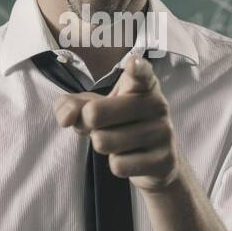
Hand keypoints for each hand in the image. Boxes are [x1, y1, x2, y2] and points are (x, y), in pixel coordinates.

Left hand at [52, 55, 182, 192]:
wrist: (156, 163)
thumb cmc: (121, 126)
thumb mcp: (95, 110)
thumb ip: (72, 106)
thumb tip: (67, 118)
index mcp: (142, 85)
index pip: (141, 73)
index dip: (136, 68)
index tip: (132, 65)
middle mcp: (156, 104)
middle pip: (94, 113)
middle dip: (87, 124)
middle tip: (102, 125)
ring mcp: (163, 132)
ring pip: (103, 142)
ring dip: (103, 145)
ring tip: (118, 142)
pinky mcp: (165, 159)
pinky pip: (118, 165)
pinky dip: (118, 165)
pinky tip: (132, 158)